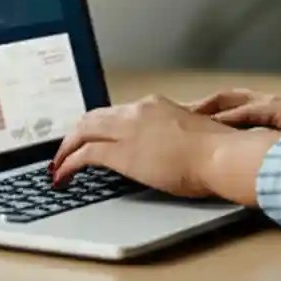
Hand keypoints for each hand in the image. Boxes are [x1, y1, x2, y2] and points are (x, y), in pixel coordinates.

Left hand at [50, 94, 280, 205]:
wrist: (221, 154)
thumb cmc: (218, 150)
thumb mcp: (194, 133)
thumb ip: (176, 135)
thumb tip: (172, 147)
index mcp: (155, 105)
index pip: (117, 112)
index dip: (100, 125)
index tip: (93, 136)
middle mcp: (137, 111)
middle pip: (93, 117)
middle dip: (76, 133)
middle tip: (66, 150)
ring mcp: (127, 129)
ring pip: (82, 131)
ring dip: (66, 148)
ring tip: (59, 165)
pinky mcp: (120, 152)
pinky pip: (83, 155)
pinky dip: (68, 164)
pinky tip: (63, 175)